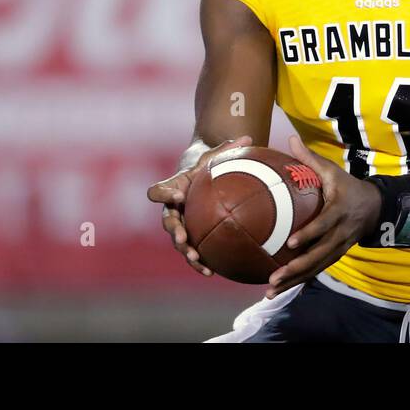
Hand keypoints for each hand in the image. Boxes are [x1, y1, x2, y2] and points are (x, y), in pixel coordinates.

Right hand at [146, 135, 252, 276]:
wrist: (200, 177)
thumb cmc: (207, 166)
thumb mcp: (214, 156)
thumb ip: (228, 148)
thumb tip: (249, 137)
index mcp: (173, 188)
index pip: (160, 191)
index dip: (164, 195)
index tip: (177, 197)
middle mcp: (172, 209)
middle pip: (168, 222)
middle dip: (176, 232)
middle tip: (184, 239)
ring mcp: (180, 224)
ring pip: (179, 241)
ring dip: (187, 252)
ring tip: (198, 261)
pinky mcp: (190, 237)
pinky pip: (193, 251)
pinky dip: (200, 262)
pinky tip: (213, 273)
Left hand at [265, 135, 381, 298]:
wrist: (375, 207)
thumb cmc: (347, 186)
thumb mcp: (332, 171)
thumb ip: (310, 158)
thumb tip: (289, 139)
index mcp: (339, 211)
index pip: (324, 225)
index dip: (310, 235)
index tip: (291, 242)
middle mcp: (340, 233)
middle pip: (319, 255)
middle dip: (297, 268)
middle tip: (275, 276)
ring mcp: (340, 247)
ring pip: (317, 268)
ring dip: (295, 280)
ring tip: (271, 290)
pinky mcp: (336, 255)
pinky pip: (317, 270)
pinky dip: (300, 281)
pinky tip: (280, 289)